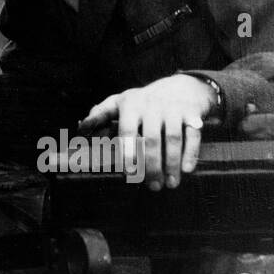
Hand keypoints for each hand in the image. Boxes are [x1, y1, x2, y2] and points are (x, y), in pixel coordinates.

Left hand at [78, 74, 214, 190]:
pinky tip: (187, 170)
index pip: (127, 131)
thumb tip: (80, 129)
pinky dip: (190, 153)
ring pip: (172, 139)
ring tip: (170, 184)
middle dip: (151, 166)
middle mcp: (151, 105)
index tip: (128, 173)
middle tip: (152, 186)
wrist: (182, 86)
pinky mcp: (192, 114)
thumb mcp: (120, 101)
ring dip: (171, 164)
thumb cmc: (144, 100)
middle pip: (151, 140)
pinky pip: (193, 135)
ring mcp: (172, 109)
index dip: (127, 152)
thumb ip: (100, 114)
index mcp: (130, 105)